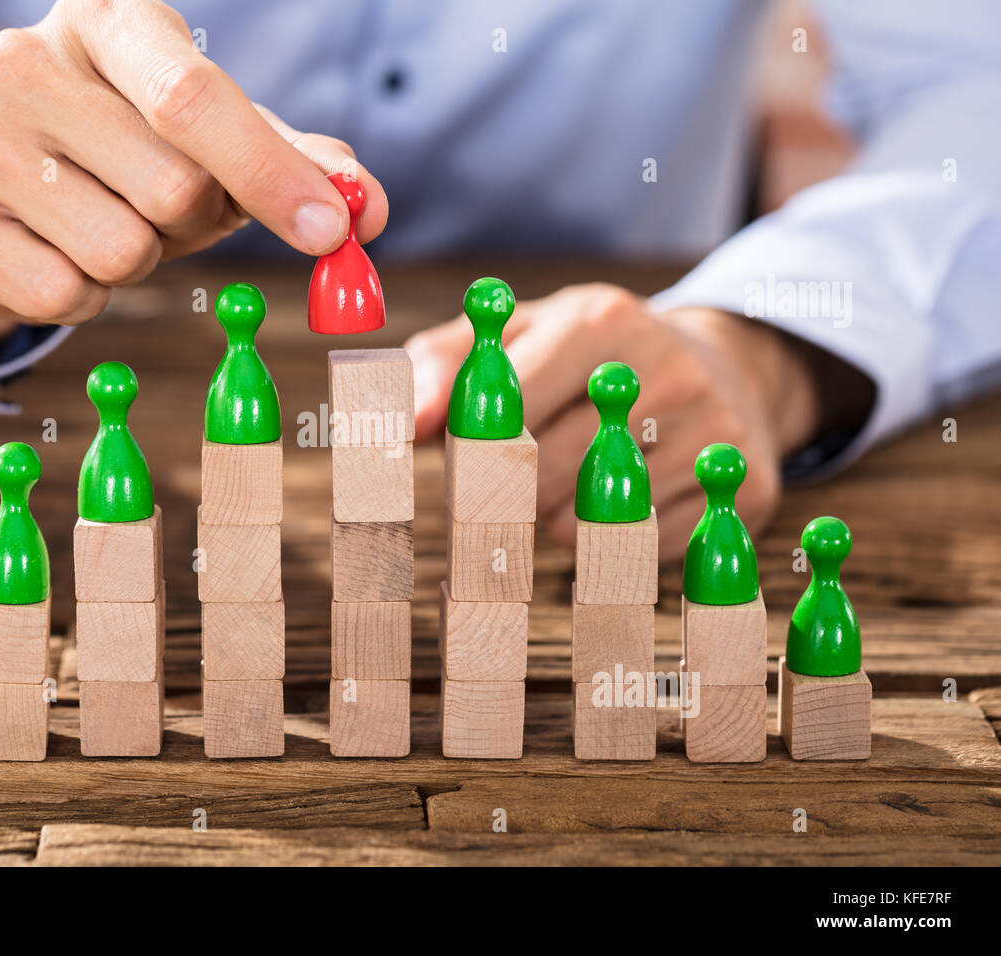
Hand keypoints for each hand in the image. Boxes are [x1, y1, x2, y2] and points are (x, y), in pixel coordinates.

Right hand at [0, 0, 386, 366]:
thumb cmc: (126, 153)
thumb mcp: (214, 142)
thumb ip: (298, 164)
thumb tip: (367, 209)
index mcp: (106, 21)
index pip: (195, 97)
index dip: (271, 171)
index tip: (333, 232)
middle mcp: (24, 62)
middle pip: (172, 189)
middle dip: (192, 221)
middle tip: (162, 203)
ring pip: (122, 252)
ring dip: (140, 260)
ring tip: (102, 220)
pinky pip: (67, 297)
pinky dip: (87, 294)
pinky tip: (56, 251)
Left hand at [406, 284, 823, 561]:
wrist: (729, 368)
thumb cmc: (595, 356)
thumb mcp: (525, 333)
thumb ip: (450, 363)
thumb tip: (404, 420)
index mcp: (601, 320)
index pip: (509, 397)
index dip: (470, 438)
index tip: (454, 456)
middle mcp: (667, 368)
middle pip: (542, 469)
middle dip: (509, 488)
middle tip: (511, 479)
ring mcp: (713, 430)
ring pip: (589, 517)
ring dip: (557, 518)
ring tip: (574, 480)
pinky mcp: (749, 487)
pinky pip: (644, 548)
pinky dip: (616, 540)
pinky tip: (628, 500)